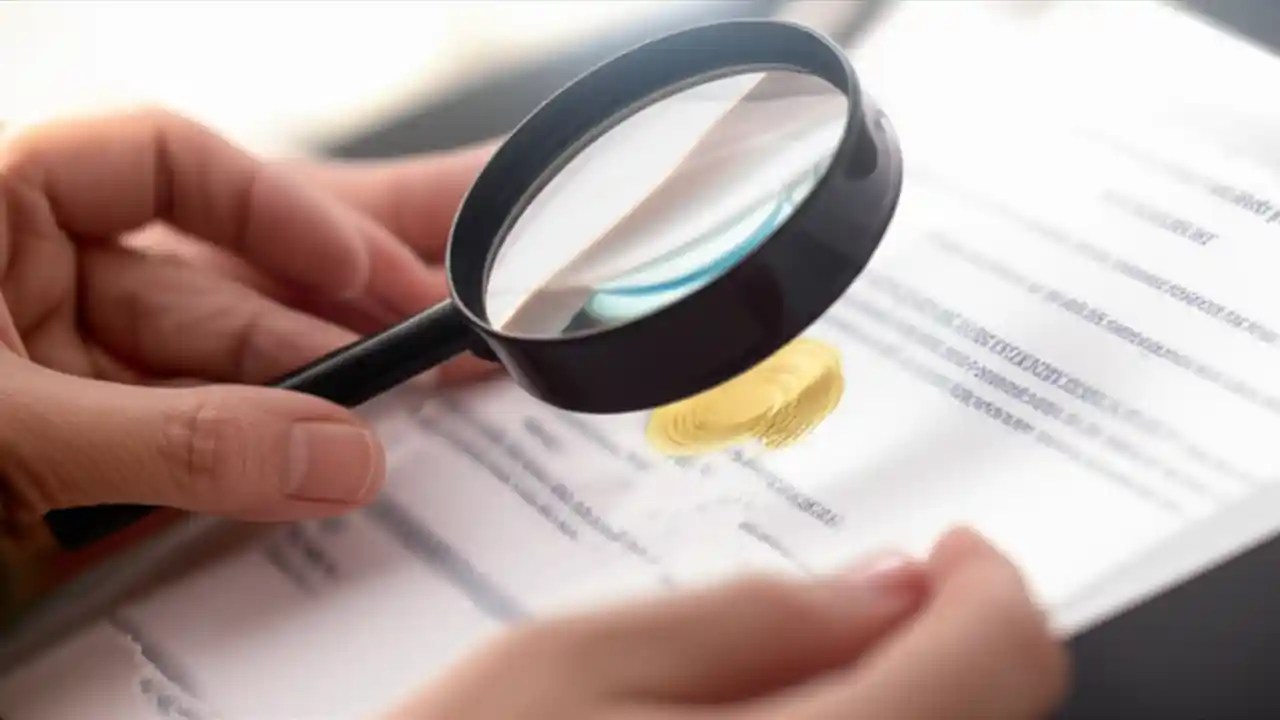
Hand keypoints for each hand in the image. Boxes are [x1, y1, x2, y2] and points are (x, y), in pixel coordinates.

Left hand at [0, 109, 492, 530]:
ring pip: (220, 361)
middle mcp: (37, 269)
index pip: (165, 160)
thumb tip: (336, 456)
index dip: (272, 207)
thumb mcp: (11, 426)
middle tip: (445, 312)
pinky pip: (192, 434)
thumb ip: (177, 442)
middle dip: (336, 302)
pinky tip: (330, 446)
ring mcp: (58, 358)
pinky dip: (261, 447)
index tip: (352, 265)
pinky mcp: (77, 443)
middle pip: (224, 266)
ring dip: (314, 388)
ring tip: (413, 393)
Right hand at [381, 529, 1068, 719]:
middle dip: (937, 642)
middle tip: (855, 604)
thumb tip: (891, 582)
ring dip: (898, 694)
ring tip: (783, 681)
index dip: (990, 581)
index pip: (1001, 659)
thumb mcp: (571, 666)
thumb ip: (747, 614)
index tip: (951, 550)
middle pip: (990, 715)